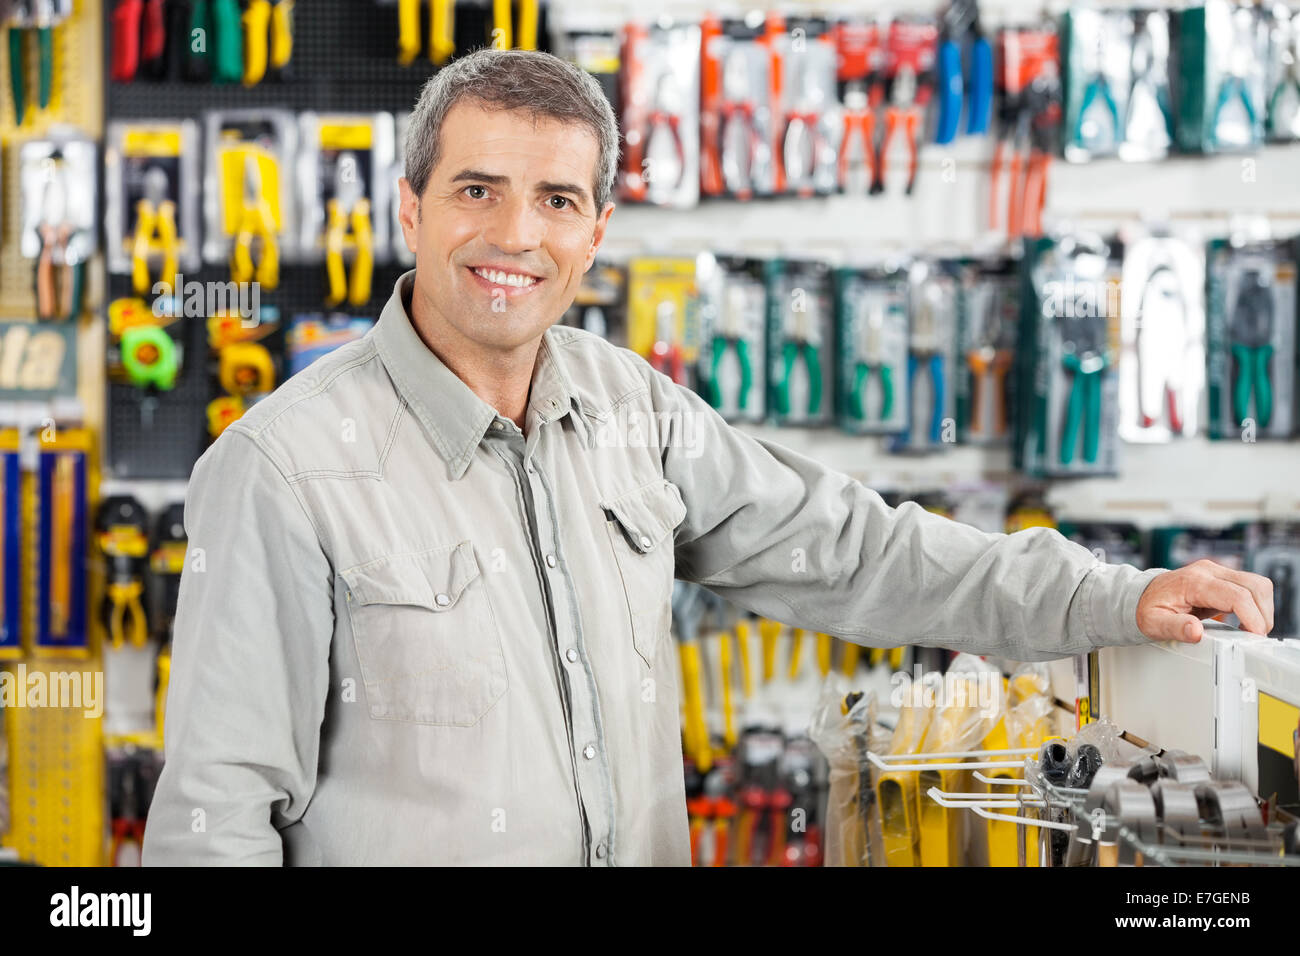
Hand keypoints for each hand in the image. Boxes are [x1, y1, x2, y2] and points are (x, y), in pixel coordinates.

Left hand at [1136, 559, 1273, 642]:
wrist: (1140, 595)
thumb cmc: (1146, 608)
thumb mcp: (1154, 623)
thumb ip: (1175, 627)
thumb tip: (1195, 632)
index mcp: (1193, 582)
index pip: (1237, 595)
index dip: (1252, 617)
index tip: (1254, 635)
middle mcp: (1208, 571)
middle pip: (1255, 585)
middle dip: (1263, 613)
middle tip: (1255, 635)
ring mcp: (1216, 572)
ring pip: (1257, 584)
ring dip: (1262, 608)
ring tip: (1251, 629)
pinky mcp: (1221, 578)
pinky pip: (1250, 588)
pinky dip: (1255, 605)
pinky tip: (1246, 620)